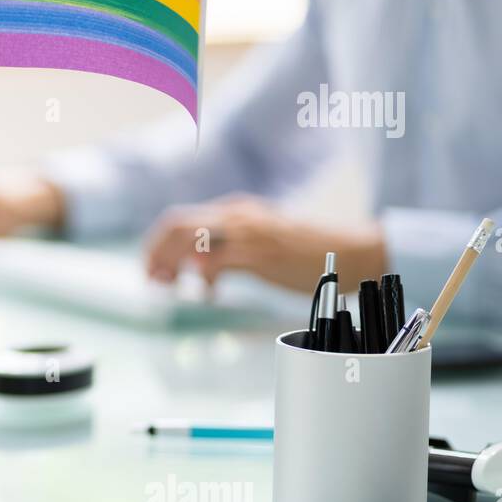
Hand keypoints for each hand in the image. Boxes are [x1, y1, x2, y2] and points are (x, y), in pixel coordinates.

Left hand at [143, 194, 387, 292]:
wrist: (349, 251)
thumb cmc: (305, 251)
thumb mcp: (260, 238)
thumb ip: (228, 246)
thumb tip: (197, 268)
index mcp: (235, 209)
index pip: (180, 219)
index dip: (158, 244)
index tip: (152, 269)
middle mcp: (237, 215)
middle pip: (176, 226)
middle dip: (156, 253)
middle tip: (154, 280)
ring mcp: (248, 233)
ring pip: (190, 240)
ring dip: (172, 265)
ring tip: (173, 286)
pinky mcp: (260, 255)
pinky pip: (217, 262)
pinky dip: (202, 276)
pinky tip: (208, 292)